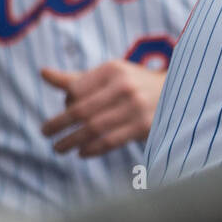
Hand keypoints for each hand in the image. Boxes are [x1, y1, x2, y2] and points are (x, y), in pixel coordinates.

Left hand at [41, 61, 165, 156]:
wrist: (178, 93)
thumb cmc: (134, 84)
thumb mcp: (110, 75)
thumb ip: (77, 79)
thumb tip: (43, 72)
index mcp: (113, 69)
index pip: (76, 90)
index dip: (65, 103)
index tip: (64, 112)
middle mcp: (124, 86)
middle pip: (81, 110)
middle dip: (59, 124)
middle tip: (45, 132)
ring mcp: (135, 108)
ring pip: (93, 129)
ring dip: (71, 141)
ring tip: (58, 148)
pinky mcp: (144, 127)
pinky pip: (110, 142)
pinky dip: (92, 149)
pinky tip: (81, 153)